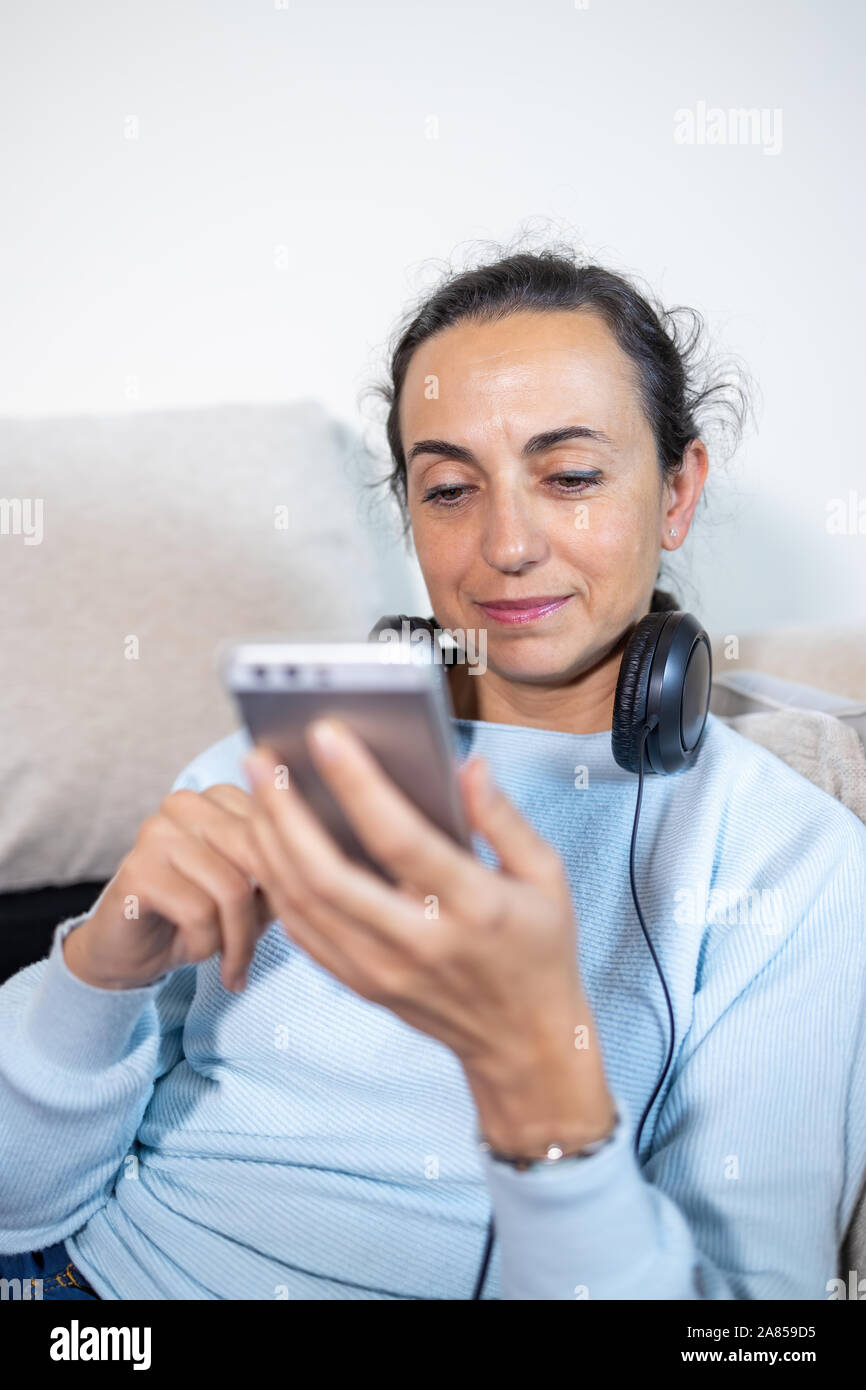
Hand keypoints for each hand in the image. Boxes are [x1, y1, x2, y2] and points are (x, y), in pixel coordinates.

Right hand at [64, 784, 278, 991]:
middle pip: (257, 856)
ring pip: (232, 889)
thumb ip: (279, 878)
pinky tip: (192, 951)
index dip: (285, 884)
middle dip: (264, 915)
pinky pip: (199, 912)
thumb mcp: (249, 897)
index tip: (280, 922)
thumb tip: (314, 879)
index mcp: (218, 797)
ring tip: (225, 959)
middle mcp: (185, 803)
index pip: (276, 832)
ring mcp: (156, 832)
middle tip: (252, 956)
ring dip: (234, 940)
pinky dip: (204, 945)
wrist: (126, 953)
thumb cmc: (193, 918)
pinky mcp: (138, 869)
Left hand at [243, 718, 616, 1152]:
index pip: (401, 839)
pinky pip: (302, 929)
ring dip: (269, 841)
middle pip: (328, 875)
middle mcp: (419, 943)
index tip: (324, 733)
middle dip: (284, 811)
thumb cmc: (538, 947)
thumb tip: (466, 764)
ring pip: (303, 902)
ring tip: (255, 786)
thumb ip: (503, 819)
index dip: (358, 784)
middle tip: (260, 757)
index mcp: (474, 907)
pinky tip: (266, 839)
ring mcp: (382, 970)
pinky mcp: (360, 985)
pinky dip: (276, 881)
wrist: (523, 1044)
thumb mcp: (546, 876)